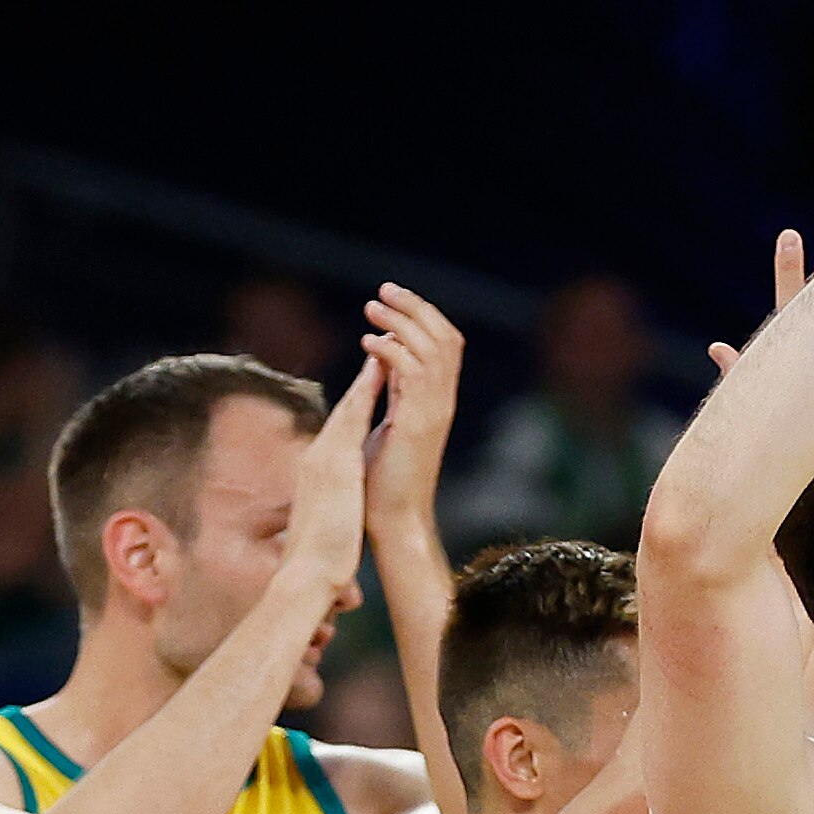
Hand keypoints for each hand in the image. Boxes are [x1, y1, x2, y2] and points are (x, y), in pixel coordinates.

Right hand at [279, 356, 381, 598]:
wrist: (306, 577)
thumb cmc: (319, 562)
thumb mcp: (328, 526)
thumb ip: (332, 509)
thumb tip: (338, 513)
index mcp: (320, 475)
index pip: (340, 434)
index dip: (356, 406)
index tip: (370, 384)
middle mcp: (318, 460)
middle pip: (342, 413)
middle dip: (360, 383)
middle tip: (377, 351)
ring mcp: (323, 459)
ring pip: (347, 408)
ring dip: (364, 377)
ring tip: (382, 349)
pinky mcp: (333, 465)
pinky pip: (351, 420)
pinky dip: (364, 393)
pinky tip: (378, 372)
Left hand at [360, 284, 463, 550]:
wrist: (393, 522)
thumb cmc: (383, 484)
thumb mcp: (387, 424)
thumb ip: (389, 391)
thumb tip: (379, 360)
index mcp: (436, 401)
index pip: (444, 344)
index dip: (422, 316)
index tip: (391, 301)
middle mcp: (442, 402)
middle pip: (444, 336)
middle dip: (414, 307)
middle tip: (382, 291)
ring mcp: (434, 412)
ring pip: (432, 347)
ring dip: (400, 320)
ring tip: (371, 308)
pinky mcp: (418, 423)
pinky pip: (411, 371)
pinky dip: (391, 349)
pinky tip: (368, 342)